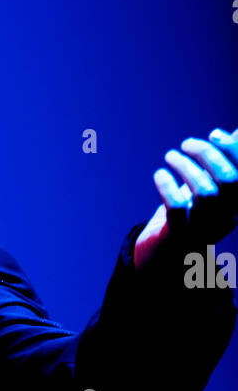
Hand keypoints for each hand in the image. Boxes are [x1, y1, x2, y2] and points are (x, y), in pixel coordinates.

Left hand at [134, 127, 237, 268]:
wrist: (162, 258)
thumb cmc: (188, 215)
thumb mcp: (207, 188)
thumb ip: (222, 162)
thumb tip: (236, 132)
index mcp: (236, 205)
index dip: (233, 150)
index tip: (213, 134)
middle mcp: (225, 218)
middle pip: (229, 180)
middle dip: (208, 154)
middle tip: (186, 143)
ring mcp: (203, 230)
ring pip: (204, 192)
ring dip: (185, 167)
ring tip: (170, 155)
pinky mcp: (178, 237)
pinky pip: (177, 209)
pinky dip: (168, 186)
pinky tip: (159, 174)